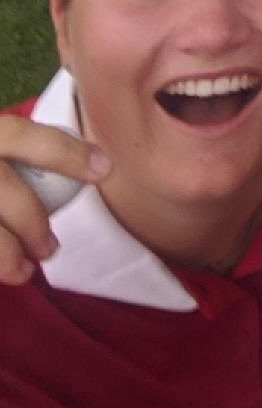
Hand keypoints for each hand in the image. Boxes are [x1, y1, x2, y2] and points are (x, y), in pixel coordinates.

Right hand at [0, 117, 110, 283]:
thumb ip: (21, 150)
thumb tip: (95, 167)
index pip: (24, 136)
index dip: (67, 153)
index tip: (105, 170)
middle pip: (3, 190)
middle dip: (32, 223)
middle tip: (51, 249)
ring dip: (7, 257)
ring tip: (25, 271)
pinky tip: (3, 272)